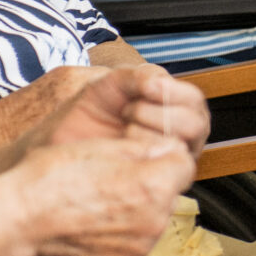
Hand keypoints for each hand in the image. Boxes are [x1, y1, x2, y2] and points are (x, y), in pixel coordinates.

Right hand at [0, 136, 196, 255]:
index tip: (145, 158)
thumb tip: (171, 150)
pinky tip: (96, 225)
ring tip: (100, 205)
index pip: (183, 165)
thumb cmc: (53, 178)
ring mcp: (140, 249)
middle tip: (113, 182)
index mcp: (153, 186)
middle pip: (169, 195)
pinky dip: (123, 237)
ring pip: (154, 220)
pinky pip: (136, 245)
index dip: (163, 157)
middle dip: (151, 186)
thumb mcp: (103, 146)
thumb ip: (147, 149)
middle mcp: (154, 222)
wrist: (19, 219)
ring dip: (138, 212)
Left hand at [38, 63, 207, 162]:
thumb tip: (159, 82)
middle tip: (128, 112)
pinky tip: (123, 148)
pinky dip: (142, 153)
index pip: (194, 100)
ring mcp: (168, 159)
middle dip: (159, 115)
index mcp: (173, 106)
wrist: (59, 142)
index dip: (173, 93)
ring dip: (150, 134)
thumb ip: (138, 76)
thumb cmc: (87, 113)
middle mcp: (178, 135)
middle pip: (195, 124)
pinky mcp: (155, 180)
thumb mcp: (111, 84)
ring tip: (124, 130)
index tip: (145, 90)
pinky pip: (164, 169)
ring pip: (182, 146)